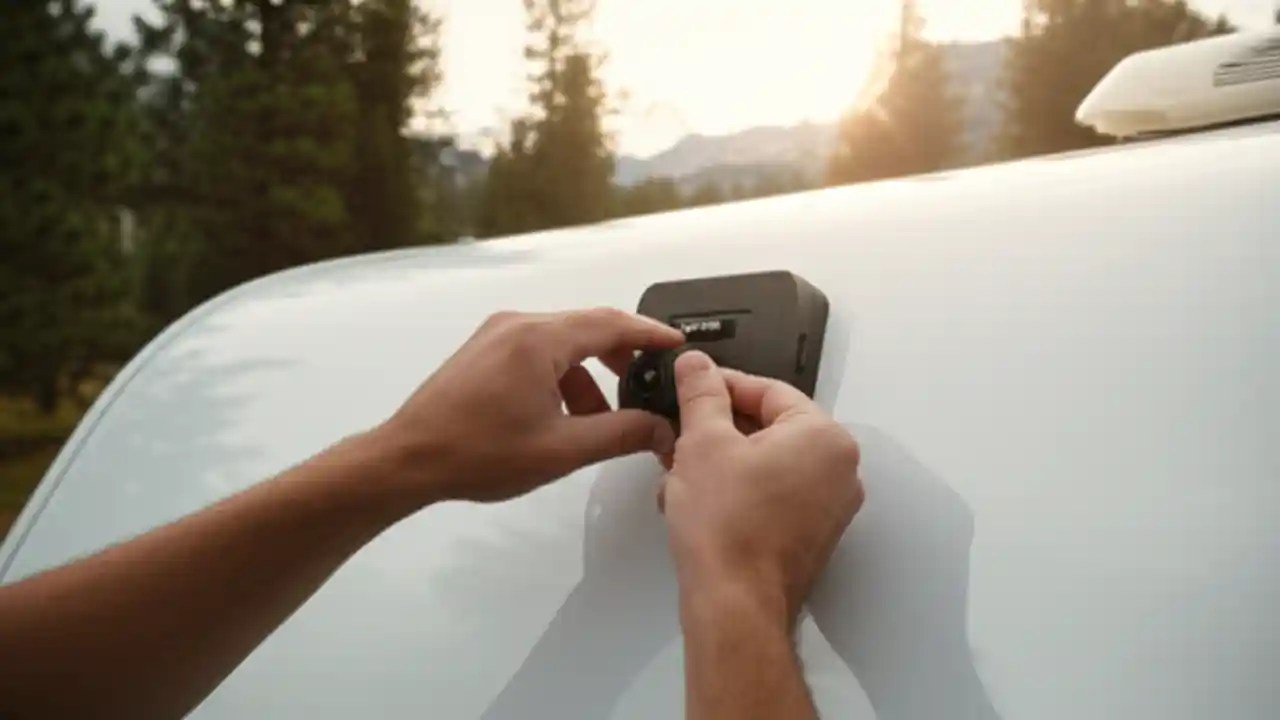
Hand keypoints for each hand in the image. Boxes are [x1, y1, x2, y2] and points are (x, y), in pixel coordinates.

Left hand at [373, 308, 683, 505]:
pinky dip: (561, 376)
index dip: (650, 333)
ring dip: (589, 375)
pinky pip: (537, 352)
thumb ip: (620, 434)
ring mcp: (497, 335)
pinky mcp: (484, 351)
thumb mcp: (562, 450)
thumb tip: (661, 428)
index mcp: (538, 340)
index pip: (611, 323)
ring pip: (562, 342)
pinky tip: (563, 416)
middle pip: (587, 327)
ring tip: (601, 419)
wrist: (407, 460)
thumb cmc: (477, 454)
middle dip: (622, 357)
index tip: (678, 343)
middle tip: (650, 384)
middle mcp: (517, 325)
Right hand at [661, 351, 863, 625]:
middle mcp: (840, 470)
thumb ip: (702, 394)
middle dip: (719, 426)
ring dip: (723, 460)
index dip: (721, 384)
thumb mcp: (703, 443)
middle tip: (677, 428)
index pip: (769, 390)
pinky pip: (774, 495)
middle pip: (771, 427)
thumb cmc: (725, 523)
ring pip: (768, 463)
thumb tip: (696, 364)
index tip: (688, 385)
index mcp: (824, 437)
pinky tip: (697, 498)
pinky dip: (739, 489)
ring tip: (678, 468)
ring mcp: (830, 508)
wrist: (735, 606)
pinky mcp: (812, 537)